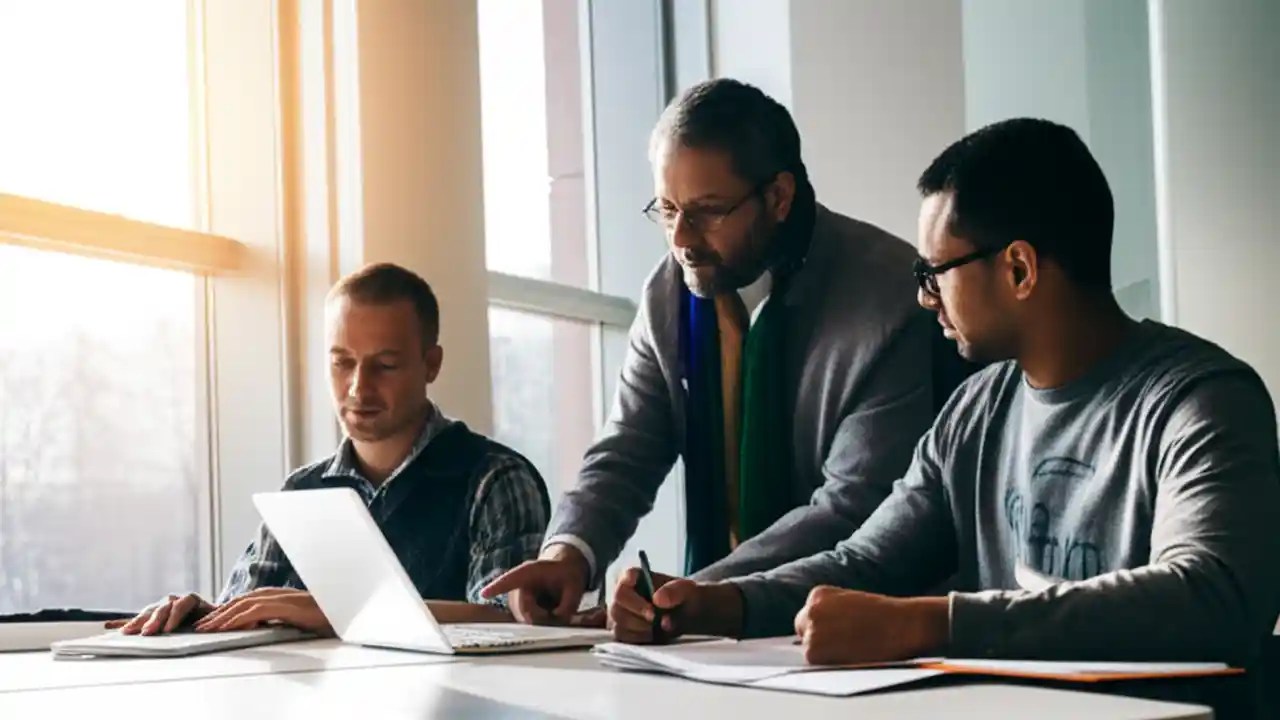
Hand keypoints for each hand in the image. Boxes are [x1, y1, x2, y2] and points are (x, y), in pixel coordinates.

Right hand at [109, 593, 213, 635]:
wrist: (209, 617)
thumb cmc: (212, 620)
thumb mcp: (216, 619)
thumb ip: (214, 620)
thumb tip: (219, 624)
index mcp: (192, 600)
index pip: (184, 603)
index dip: (176, 615)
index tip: (168, 630)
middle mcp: (175, 601)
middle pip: (163, 607)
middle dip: (154, 620)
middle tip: (146, 633)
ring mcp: (162, 607)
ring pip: (150, 612)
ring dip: (138, 622)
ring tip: (127, 633)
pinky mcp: (153, 616)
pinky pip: (138, 618)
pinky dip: (126, 623)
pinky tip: (112, 627)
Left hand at [193, 588, 333, 635]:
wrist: (344, 611)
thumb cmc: (323, 617)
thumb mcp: (295, 618)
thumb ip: (277, 618)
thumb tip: (260, 626)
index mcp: (276, 595)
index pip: (244, 602)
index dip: (224, 611)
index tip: (209, 622)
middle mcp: (274, 593)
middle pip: (238, 602)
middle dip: (216, 613)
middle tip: (198, 626)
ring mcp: (279, 597)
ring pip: (242, 605)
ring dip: (221, 617)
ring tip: (205, 628)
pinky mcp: (284, 606)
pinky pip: (254, 611)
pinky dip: (237, 619)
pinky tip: (225, 627)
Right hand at [480, 544, 589, 623]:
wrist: (562, 571)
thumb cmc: (567, 575)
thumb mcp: (575, 586)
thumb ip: (568, 603)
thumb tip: (557, 619)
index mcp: (529, 571)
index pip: (511, 579)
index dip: (497, 587)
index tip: (484, 593)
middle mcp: (517, 584)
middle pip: (522, 609)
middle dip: (540, 618)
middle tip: (559, 614)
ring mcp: (515, 598)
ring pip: (523, 618)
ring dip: (540, 621)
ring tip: (555, 610)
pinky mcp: (517, 609)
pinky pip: (525, 621)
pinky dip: (538, 622)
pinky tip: (548, 613)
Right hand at [608, 569, 742, 643]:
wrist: (688, 616)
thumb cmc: (686, 598)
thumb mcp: (688, 590)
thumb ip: (675, 591)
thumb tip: (658, 599)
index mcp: (635, 576)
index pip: (626, 577)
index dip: (632, 588)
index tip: (651, 603)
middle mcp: (623, 593)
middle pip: (617, 603)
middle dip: (637, 613)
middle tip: (655, 618)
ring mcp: (620, 613)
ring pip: (617, 622)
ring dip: (638, 627)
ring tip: (656, 628)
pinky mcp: (622, 630)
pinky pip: (620, 636)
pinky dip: (636, 638)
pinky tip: (651, 635)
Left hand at [793, 587, 948, 664]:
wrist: (904, 625)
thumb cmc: (885, 616)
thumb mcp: (850, 603)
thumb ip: (831, 613)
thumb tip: (821, 632)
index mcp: (818, 595)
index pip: (807, 617)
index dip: (821, 629)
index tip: (835, 636)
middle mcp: (810, 609)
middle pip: (803, 631)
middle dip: (817, 640)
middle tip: (842, 647)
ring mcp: (811, 629)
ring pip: (809, 649)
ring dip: (826, 654)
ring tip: (852, 652)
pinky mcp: (813, 650)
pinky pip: (815, 663)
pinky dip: (830, 664)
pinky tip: (851, 658)